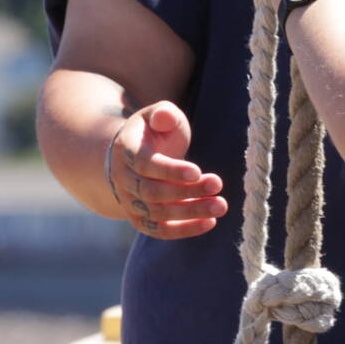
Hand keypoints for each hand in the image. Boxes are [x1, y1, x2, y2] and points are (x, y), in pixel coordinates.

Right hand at [107, 101, 225, 238]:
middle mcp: (123, 180)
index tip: (197, 171)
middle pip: (153, 192)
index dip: (170, 170)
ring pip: (158, 213)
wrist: (133, 157)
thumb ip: (164, 113)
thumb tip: (164, 118)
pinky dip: (184, 230)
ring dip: (191, 211)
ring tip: (221, 205)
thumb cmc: (153, 132)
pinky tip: (210, 222)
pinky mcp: (141, 219)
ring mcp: (130, 202)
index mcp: (126, 151)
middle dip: (187, 191)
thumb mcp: (157, 114)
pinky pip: (160, 230)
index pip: (144, 164)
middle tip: (218, 184)